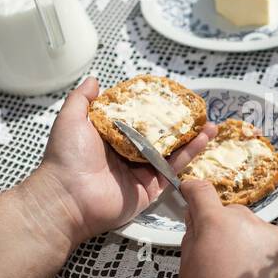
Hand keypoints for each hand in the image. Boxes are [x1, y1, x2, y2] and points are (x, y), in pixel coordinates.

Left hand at [27, 78, 217, 245]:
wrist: (68, 197)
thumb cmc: (67, 157)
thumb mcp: (71, 119)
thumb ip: (82, 99)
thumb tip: (93, 80)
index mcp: (110, 136)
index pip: (136, 117)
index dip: (153, 106)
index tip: (170, 95)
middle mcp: (127, 152)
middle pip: (158, 134)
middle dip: (177, 122)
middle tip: (196, 109)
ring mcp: (140, 170)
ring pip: (171, 150)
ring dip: (191, 137)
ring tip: (209, 122)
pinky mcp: (150, 187)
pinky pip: (172, 169)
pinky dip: (190, 155)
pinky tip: (204, 139)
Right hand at [179, 179, 277, 277]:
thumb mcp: (189, 274)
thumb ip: (192, 240)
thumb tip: (195, 221)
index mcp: (217, 224)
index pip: (202, 192)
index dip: (193, 190)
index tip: (191, 192)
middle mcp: (250, 221)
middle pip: (232, 215)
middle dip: (224, 230)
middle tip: (221, 260)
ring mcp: (277, 235)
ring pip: (257, 232)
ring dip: (250, 246)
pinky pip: (276, 248)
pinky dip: (269, 260)